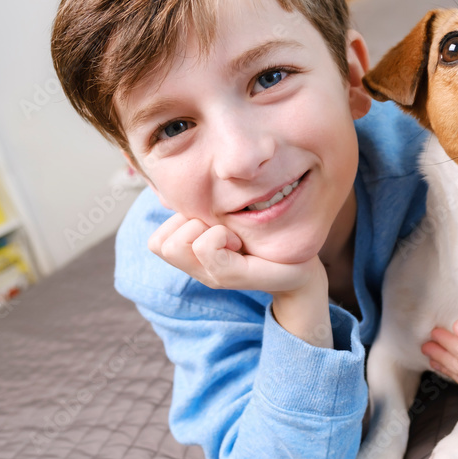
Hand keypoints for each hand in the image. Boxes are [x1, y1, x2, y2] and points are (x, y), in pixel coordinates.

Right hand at [148, 213, 319, 294]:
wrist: (300, 267)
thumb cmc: (266, 238)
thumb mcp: (229, 217)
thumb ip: (205, 207)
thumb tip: (179, 181)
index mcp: (194, 256)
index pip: (156, 241)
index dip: (180, 224)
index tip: (215, 224)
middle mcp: (198, 270)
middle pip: (159, 244)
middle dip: (189, 225)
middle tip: (225, 231)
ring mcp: (211, 276)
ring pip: (176, 245)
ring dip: (205, 230)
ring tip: (233, 237)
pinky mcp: (230, 277)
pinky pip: (205, 246)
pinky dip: (220, 236)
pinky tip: (240, 242)